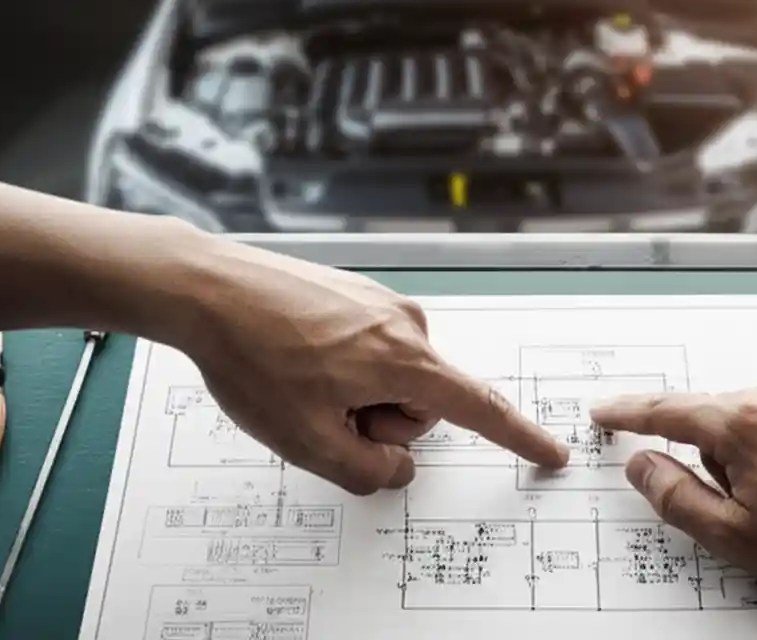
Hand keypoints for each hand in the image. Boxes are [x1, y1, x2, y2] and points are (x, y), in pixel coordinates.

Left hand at [170, 237, 568, 494]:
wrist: (207, 287)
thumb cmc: (252, 356)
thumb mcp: (307, 441)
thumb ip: (369, 470)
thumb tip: (396, 465)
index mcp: (405, 360)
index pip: (479, 409)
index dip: (518, 438)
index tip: (549, 452)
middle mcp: (405, 324)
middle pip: (421, 402)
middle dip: (378, 421)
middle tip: (321, 412)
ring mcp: (380, 303)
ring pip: (392, 376)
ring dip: (355, 393)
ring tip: (300, 381)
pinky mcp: (356, 294)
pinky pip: (369, 349)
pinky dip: (341, 367)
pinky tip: (294, 359)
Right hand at [591, 382, 756, 603]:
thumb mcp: (733, 535)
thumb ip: (674, 494)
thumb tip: (642, 465)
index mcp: (741, 423)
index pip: (666, 411)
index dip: (629, 414)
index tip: (606, 412)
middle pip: (716, 419)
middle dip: (719, 459)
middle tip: (752, 506)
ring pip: (755, 415)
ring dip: (756, 450)